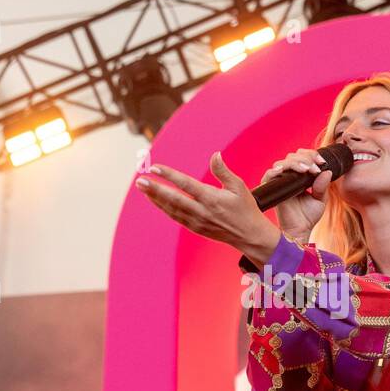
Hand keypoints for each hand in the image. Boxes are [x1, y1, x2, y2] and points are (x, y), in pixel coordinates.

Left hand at [136, 151, 280, 266]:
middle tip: (140, 180)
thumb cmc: (246, 209)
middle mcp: (202, 211)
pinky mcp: (196, 228)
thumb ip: (223, 171)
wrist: (249, 236)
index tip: (155, 167)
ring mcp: (197, 221)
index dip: (169, 175)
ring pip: (171, 209)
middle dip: (155, 189)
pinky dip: (164, 208)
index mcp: (212, 199)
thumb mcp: (238, 187)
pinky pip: (176, 217)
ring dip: (155, 198)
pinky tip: (156, 200)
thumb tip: (215, 154)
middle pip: (173, 199)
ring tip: (143, 188)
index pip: (185, 184)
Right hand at [258, 148, 332, 244]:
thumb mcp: (320, 199)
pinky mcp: (271, 188)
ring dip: (297, 162)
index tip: (322, 162)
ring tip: (308, 169)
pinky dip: (280, 169)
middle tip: (316, 167)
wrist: (299, 231)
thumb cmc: (308, 217)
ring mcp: (279, 182)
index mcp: (299, 177)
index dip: (312, 155)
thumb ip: (323, 185)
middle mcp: (288, 177)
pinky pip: (270, 173)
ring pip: (283, 162)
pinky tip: (291, 170)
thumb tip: (327, 171)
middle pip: (292, 156)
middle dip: (306, 157)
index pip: (302, 157)